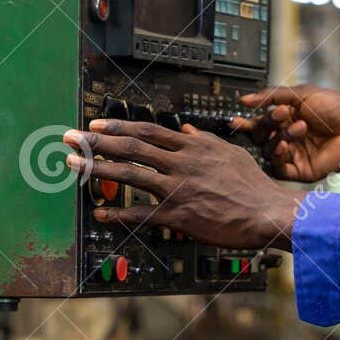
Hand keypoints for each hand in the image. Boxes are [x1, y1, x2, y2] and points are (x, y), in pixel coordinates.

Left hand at [63, 120, 304, 250]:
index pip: (147, 131)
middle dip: (97, 141)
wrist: (268, 211)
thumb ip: (203, 141)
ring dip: (97, 168)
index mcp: (191, 147)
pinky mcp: (178, 215)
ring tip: (72, 164)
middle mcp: (180, 163)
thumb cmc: (252, 185)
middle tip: (71, 137)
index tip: (96, 124)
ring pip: (130, 174)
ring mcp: (177, 189)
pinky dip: (119, 214)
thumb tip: (186, 130)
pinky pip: (142, 214)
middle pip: (131, 147)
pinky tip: (100, 214)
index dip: (118, 126)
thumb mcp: (229, 153)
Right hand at [231, 85, 339, 181]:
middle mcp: (289, 138)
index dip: (248, 122)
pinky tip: (285, 145)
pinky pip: (279, 169)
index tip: (236, 118)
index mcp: (288, 119)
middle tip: (278, 117)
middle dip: (265, 126)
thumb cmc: (336, 106)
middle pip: (262, 138)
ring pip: (269, 152)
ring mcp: (295, 155)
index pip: (261, 122)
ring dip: (277, 138)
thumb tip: (245, 99)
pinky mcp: (301, 171)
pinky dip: (277, 158)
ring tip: (297, 128)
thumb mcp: (301, 94)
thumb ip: (272, 96)